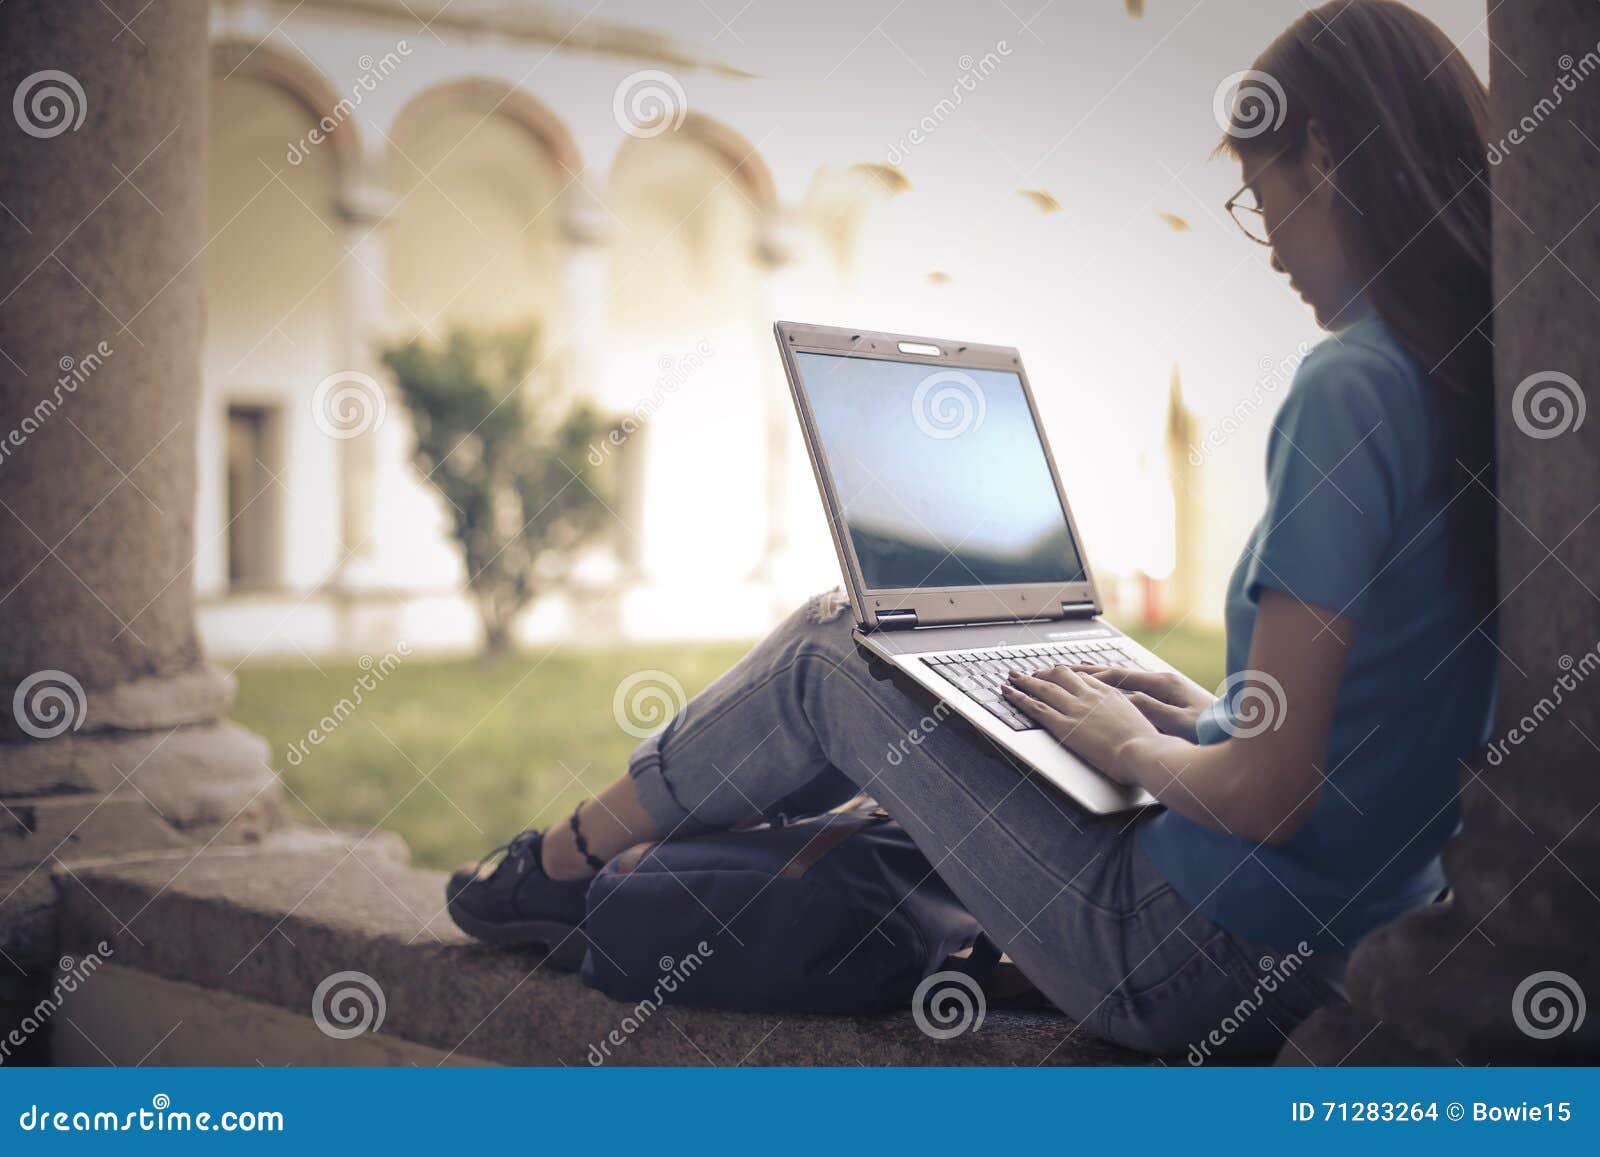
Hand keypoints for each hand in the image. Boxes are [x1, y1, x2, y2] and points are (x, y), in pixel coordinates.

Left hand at [1002, 666, 1156, 784]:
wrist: (1144, 751)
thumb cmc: (1147, 746)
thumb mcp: (1141, 723)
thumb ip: (1129, 719)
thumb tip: (1131, 726)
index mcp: (1109, 693)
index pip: (1082, 678)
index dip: (1067, 677)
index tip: (1059, 677)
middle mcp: (1090, 695)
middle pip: (1061, 676)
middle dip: (1044, 674)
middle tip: (1031, 673)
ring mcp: (1075, 708)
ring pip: (1043, 688)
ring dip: (1025, 680)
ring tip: (1012, 676)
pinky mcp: (1064, 725)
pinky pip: (1035, 707)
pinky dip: (1018, 698)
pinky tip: (1007, 692)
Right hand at [1063, 664, 1211, 741]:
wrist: (1238, 732)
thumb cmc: (1214, 729)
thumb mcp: (1181, 721)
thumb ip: (1153, 709)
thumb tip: (1126, 699)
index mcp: (1164, 684)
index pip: (1120, 676)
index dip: (1093, 676)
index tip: (1070, 676)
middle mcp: (1163, 682)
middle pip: (1119, 673)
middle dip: (1090, 670)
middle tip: (1063, 668)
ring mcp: (1166, 689)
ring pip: (1125, 680)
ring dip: (1100, 677)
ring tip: (1078, 674)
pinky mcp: (1170, 699)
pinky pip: (1133, 689)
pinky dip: (1114, 686)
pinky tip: (1107, 689)